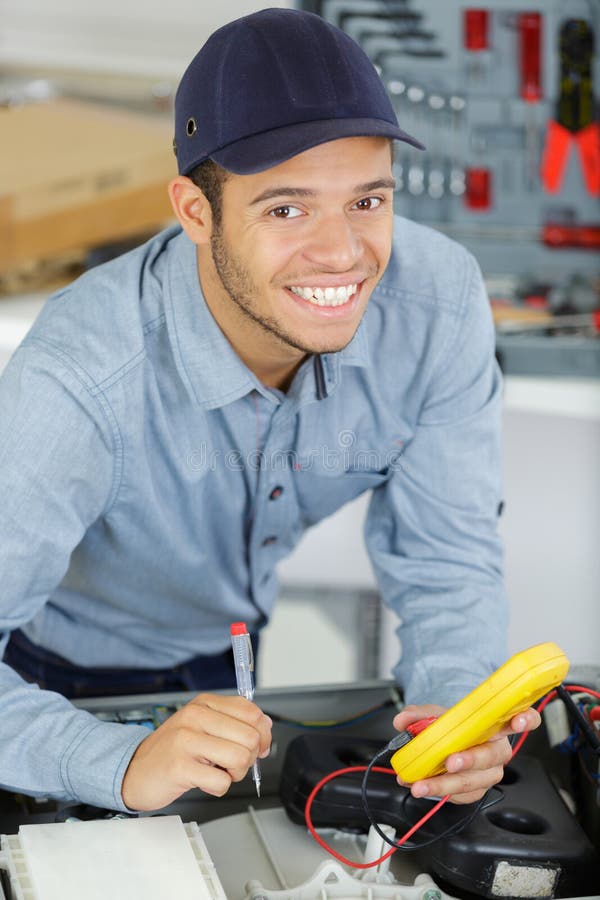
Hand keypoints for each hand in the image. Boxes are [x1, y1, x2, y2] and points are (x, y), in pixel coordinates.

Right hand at [121, 693, 271, 810]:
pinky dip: (218, 788)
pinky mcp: (180, 767)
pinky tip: (203, 781)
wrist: (134, 769)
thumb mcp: (203, 726)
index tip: (256, 746)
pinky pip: (221, 782)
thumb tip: (265, 726)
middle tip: (232, 764)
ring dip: (234, 774)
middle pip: (250, 737)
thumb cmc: (173, 750)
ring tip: (218, 772)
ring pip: (239, 758)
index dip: (262, 733)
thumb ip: (234, 722)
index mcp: (204, 703)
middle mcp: (195, 716)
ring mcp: (186, 740)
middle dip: (248, 758)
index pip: (251, 712)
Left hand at [392, 703, 540, 803]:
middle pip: (491, 757)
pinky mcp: (478, 790)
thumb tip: (401, 720)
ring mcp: (489, 772)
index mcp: (496, 724)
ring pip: (474, 782)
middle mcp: (498, 750)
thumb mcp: (435, 712)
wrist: (450, 740)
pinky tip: (426, 788)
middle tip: (450, 762)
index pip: (524, 719)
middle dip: (470, 760)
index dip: (526, 720)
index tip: (517, 721)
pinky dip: (443, 792)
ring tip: (421, 784)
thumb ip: (418, 714)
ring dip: (445, 784)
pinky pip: (464, 795)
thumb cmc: (452, 725)